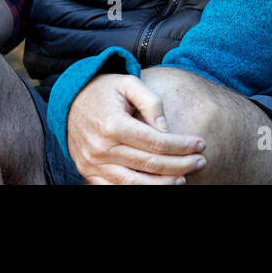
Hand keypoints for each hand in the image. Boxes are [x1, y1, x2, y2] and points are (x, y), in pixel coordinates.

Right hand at [67, 73, 205, 184]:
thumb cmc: (106, 89)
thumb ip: (151, 102)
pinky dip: (139, 189)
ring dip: (162, 184)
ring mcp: (93, 164)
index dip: (181, 145)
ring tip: (184, 178)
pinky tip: (158, 185)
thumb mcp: (129, 83)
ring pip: (134, 183)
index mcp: (113, 125)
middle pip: (149, 163)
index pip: (155, 142)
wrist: (71, 100)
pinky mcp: (89, 172)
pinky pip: (115, 188)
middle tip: (201, 161)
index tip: (201, 144)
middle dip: (180, 164)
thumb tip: (167, 129)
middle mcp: (101, 148)